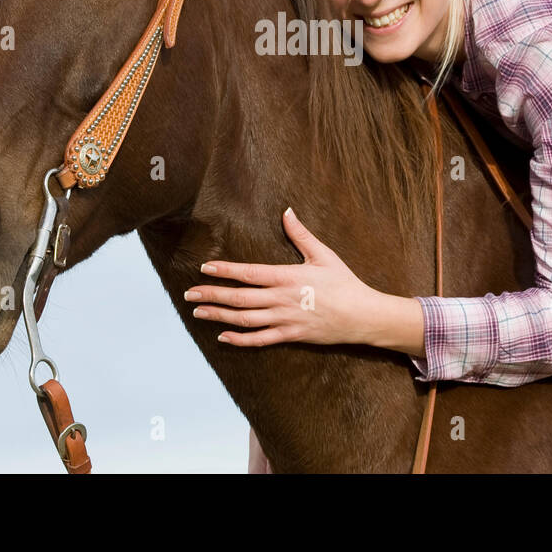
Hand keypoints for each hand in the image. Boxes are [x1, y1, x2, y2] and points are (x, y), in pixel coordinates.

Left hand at [182, 207, 384, 346]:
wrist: (362, 315)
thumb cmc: (344, 282)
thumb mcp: (323, 255)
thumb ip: (301, 234)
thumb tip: (286, 211)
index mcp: (287, 277)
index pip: (249, 273)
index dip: (225, 271)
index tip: (205, 268)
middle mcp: (281, 300)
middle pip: (239, 298)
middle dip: (212, 295)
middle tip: (189, 294)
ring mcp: (285, 320)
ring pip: (244, 320)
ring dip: (219, 316)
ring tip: (198, 312)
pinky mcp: (291, 336)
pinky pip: (260, 340)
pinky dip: (240, 340)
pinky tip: (223, 337)